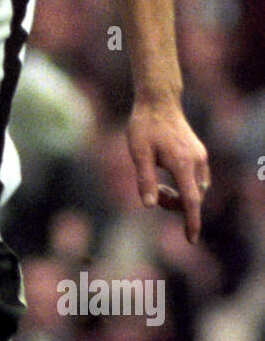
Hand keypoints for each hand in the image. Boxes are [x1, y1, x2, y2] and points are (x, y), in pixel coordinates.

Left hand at [126, 99, 209, 244]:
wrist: (159, 101)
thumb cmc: (145, 126)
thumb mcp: (138, 153)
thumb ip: (145, 180)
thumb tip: (149, 206)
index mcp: (182, 163)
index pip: (191, 201)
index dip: (191, 222)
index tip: (191, 240)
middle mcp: (197, 161)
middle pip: (193, 197)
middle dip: (175, 204)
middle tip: (155, 194)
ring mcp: (200, 156)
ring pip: (197, 189)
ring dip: (180, 195)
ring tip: (158, 186)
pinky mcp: (199, 153)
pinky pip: (197, 179)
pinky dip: (185, 186)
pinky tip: (167, 177)